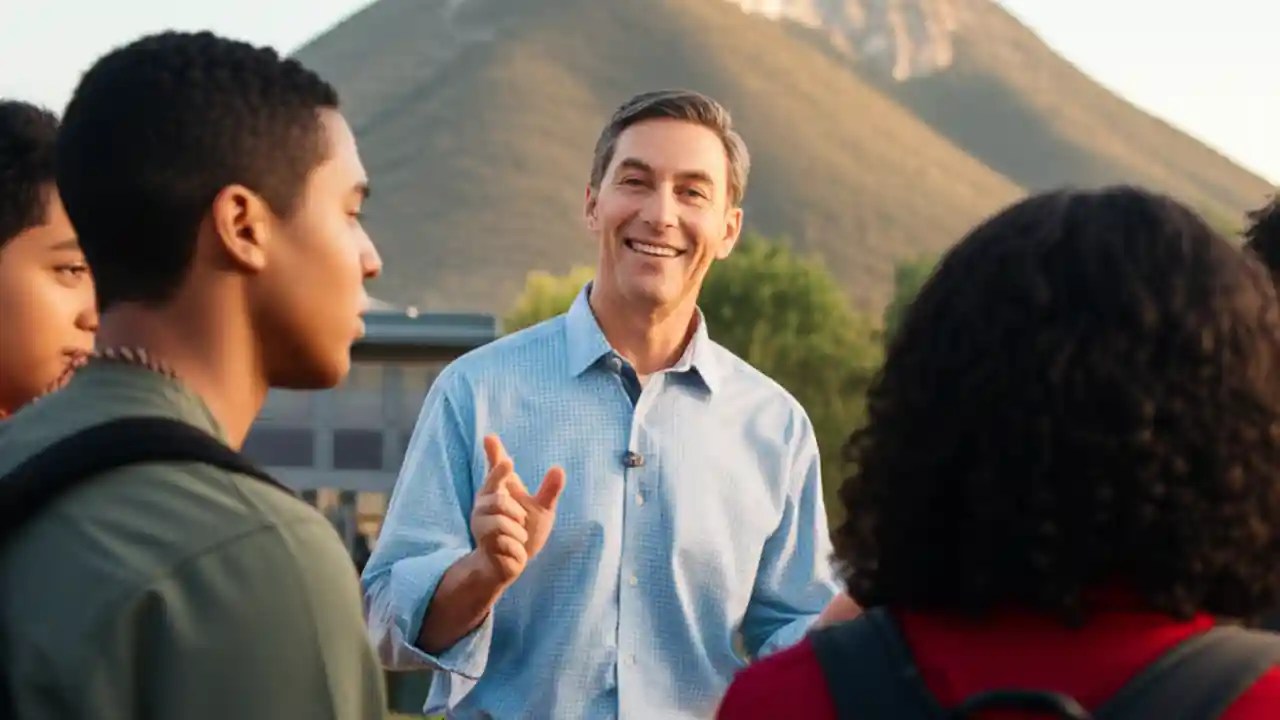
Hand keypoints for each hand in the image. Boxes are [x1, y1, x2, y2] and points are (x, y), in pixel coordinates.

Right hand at [469, 434, 565, 586]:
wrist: (509, 564)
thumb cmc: (524, 531)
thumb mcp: (541, 509)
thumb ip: (548, 489)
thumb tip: (558, 468)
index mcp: (496, 492)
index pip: (494, 473)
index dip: (496, 461)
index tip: (491, 438)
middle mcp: (482, 507)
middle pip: (499, 501)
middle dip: (516, 513)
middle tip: (521, 522)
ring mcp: (480, 527)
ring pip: (502, 524)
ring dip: (518, 533)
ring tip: (517, 538)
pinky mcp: (483, 548)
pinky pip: (505, 545)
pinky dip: (517, 550)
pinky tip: (513, 551)